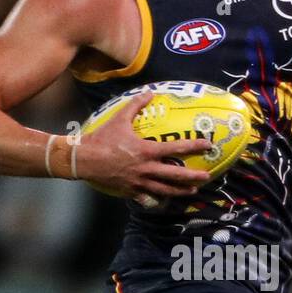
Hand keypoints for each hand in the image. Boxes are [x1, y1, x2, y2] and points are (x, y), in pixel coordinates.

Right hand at [72, 92, 214, 203]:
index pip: (176, 148)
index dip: (194, 146)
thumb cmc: (102, 138)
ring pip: (165, 190)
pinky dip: (158, 200)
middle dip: (193, 176)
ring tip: (192, 190)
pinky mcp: (130, 191)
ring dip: (181, 191)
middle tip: (207, 177)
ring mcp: (139, 182)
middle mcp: (146, 168)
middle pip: (175, 175)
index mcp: (147, 150)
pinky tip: (166, 201)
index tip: (207, 145)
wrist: (84, 159)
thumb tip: (149, 92)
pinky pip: (147, 198)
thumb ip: (136, 105)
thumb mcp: (119, 119)